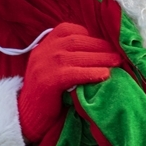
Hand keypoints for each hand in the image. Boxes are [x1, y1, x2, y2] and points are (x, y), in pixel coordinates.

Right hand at [18, 22, 121, 141]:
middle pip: (77, 41)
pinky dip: (91, 72)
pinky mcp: (48, 81)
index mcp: (45, 43)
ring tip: (117, 63)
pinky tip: (104, 75)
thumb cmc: (47, 92)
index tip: (106, 44)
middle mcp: (44, 50)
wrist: (27, 115)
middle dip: (101, 46)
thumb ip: (68, 55)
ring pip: (78, 55)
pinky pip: (74, 73)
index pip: (70, 30)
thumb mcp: (53, 67)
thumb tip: (100, 49)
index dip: (91, 36)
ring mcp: (44, 64)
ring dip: (101, 58)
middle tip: (118, 54)